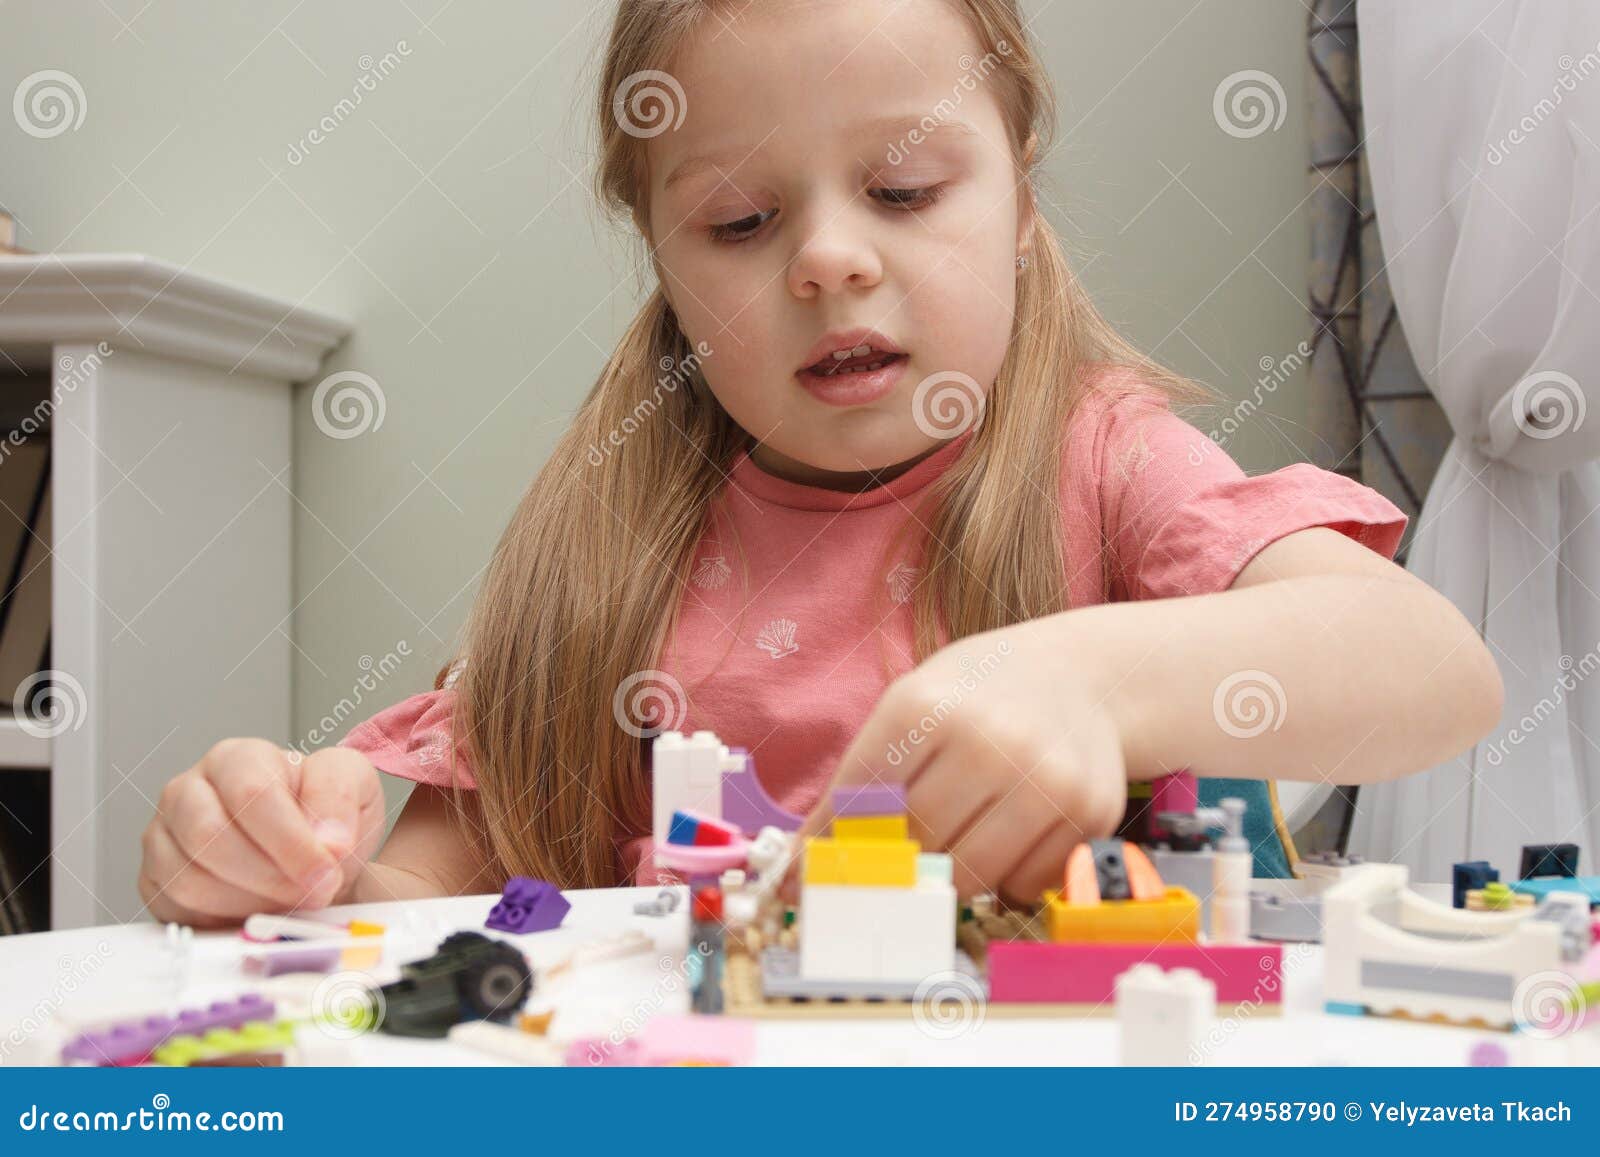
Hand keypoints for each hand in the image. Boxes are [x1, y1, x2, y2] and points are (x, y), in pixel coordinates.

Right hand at [139, 738, 384, 926]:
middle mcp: (188, 791)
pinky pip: (176, 910)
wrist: (308, 852)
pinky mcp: (153, 880)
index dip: (290, 841)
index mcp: (236, 757)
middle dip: (268, 876)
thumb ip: (340, 799)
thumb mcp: (352, 786)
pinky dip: (223, 920)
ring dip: (249, 902)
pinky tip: (257, 909)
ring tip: (289, 900)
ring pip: (188, 880)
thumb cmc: (322, 816)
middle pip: (208, 836)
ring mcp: (163, 836)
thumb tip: (328, 842)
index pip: (251, 793)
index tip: (326, 872)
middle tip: (311, 893)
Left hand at [792, 623, 1128, 904]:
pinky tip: (1008, 839)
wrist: (1086, 676)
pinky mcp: (1090, 812)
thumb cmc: (980, 696)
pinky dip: (1006, 879)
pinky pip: (1024, 884)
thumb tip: (806, 866)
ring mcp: (1045, 778)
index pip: (859, 800)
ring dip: (947, 878)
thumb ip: (863, 778)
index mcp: (925, 704)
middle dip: (894, 863)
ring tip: (951, 846)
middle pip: (913, 844)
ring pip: (968, 875)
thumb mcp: (914, 706)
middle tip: (892, 865)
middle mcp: (988, 739)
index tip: (807, 882)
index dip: (829, 848)